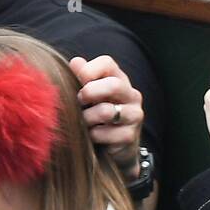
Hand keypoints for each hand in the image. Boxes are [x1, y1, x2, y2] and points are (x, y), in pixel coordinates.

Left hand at [69, 54, 143, 171]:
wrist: (113, 148)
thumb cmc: (97, 115)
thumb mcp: (89, 95)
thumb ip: (82, 77)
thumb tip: (75, 62)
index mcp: (119, 79)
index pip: (107, 63)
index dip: (88, 70)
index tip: (77, 82)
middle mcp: (131, 95)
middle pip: (113, 85)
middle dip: (89, 93)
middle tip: (79, 102)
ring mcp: (134, 115)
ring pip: (106, 112)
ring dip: (87, 118)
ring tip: (83, 122)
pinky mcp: (130, 136)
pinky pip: (103, 134)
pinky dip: (92, 136)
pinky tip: (91, 137)